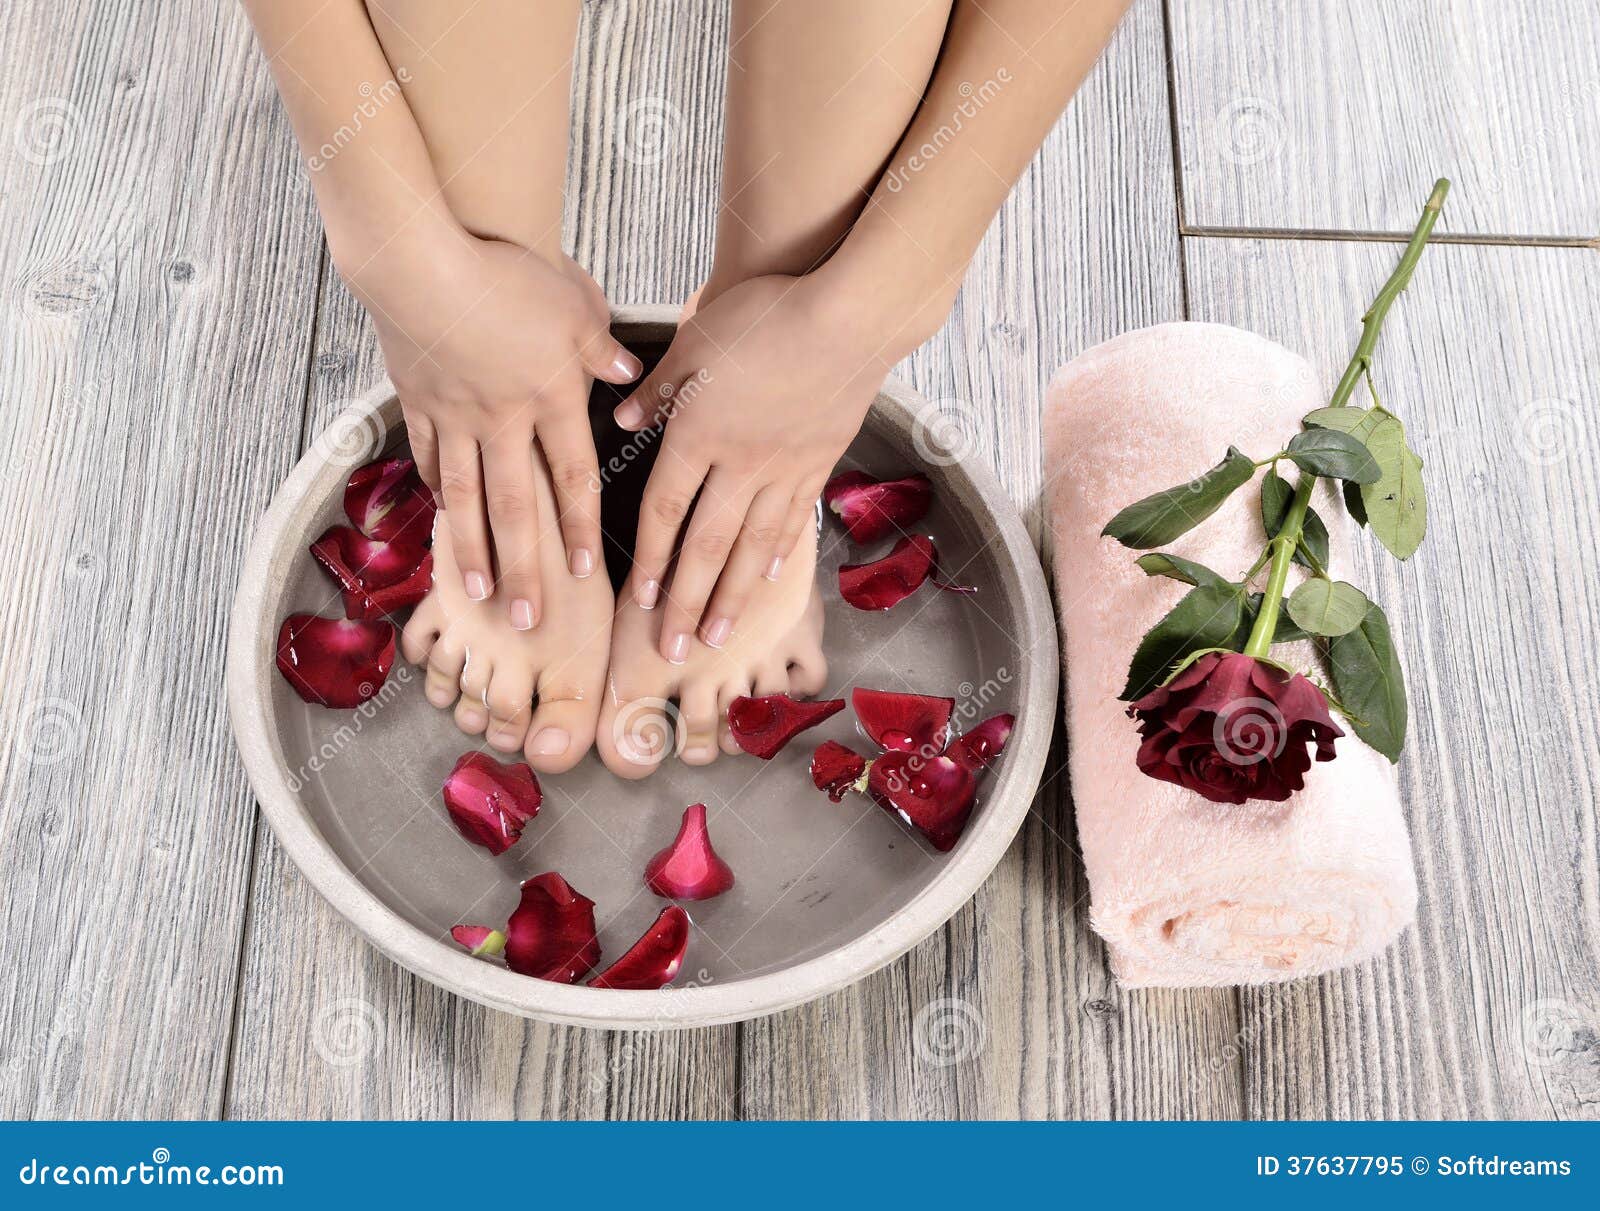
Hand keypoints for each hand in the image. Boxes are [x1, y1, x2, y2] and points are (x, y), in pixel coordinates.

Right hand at [345, 228, 637, 629]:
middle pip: (517, 507)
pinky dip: (438, 489)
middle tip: (530, 618)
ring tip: (477, 594)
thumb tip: (632, 371)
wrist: (422, 259)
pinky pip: (431, 455)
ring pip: (467, 497)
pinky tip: (443, 516)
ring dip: (473, 551)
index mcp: (550, 398)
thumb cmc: (506, 274)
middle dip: (526, 568)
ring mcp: (455, 415)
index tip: (584, 573)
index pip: (574, 477)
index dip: (580, 528)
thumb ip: (603, 346)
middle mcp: (503, 420)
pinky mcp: (417, 400)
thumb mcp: (575, 303)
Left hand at [613, 273, 899, 661]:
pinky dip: (777, 553)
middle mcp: (740, 463)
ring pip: (751, 546)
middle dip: (686, 604)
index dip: (650, 560)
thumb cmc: (768, 314)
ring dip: (730, 597)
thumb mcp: (696, 338)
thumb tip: (621, 419)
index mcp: (699, 432)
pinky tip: (767, 578)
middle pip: (706, 546)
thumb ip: (658, 385)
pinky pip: (793, 518)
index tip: (639, 602)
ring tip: (717, 637)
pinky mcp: (819, 462)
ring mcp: (784, 468)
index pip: (665, 509)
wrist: (849, 316)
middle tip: (673, 650)